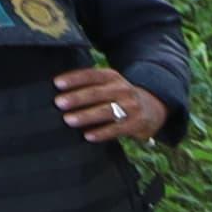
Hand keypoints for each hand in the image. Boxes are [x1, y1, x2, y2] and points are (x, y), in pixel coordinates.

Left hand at [52, 67, 168, 145]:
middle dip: (77, 98)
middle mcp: (122, 89)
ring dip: (86, 115)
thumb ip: (90, 86)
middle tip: (59, 103)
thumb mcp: (109, 84)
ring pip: (106, 110)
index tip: (57, 83)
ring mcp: (131, 106)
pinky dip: (101, 133)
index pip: (91, 75)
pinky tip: (88, 136)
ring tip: (68, 120)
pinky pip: (117, 129)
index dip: (74, 78)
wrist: (154, 106)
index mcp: (112, 77)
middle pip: (97, 93)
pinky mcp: (137, 124)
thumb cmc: (119, 96)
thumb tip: (60, 93)